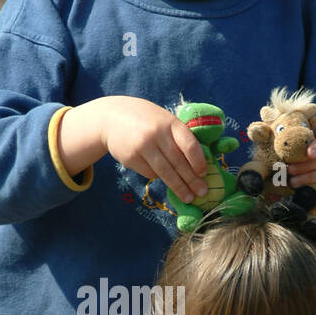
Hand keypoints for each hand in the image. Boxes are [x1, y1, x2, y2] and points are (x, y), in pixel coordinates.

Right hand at [57, 96, 209, 202]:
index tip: (204, 173)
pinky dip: (159, 177)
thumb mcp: (164, 120)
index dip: (199, 161)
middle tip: (202, 192)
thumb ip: (178, 136)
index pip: (189, 145)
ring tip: (188, 197)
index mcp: (170, 123)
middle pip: (178, 162)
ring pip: (165, 172)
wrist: (111, 117)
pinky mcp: (130, 158)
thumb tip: (198, 163)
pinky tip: (164, 179)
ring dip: (178, 187)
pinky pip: (150, 173)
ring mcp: (142, 146)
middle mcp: (156, 134)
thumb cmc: (146, 120)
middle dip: (192, 180)